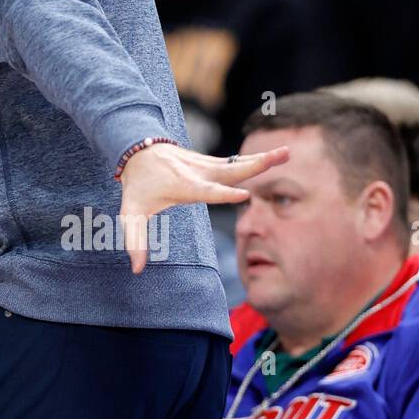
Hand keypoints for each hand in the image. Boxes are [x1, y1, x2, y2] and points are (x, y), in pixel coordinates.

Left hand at [118, 142, 288, 272]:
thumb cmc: (137, 185)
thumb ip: (134, 240)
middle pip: (231, 170)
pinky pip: (234, 163)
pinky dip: (253, 161)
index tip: (243, 194)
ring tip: (288, 152)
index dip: (223, 194)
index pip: (205, 191)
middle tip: (283, 155)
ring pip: (237, 163)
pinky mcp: (210, 162)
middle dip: (257, 165)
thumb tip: (136, 270)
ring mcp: (205, 165)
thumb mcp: (130, 212)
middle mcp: (198, 173)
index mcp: (182, 186)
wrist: (136, 149)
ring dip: (262, 160)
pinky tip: (273, 158)